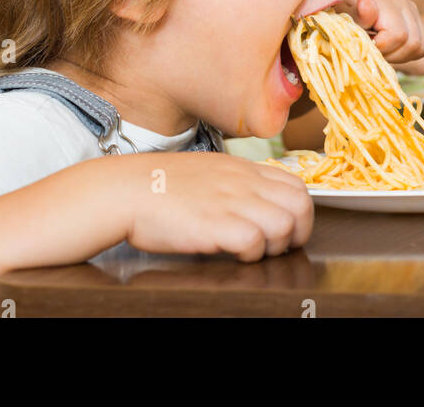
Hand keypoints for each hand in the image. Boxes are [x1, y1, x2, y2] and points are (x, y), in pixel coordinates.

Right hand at [123, 153, 313, 261]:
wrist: (123, 190)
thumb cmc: (158, 185)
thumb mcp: (207, 171)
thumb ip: (236, 183)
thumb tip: (256, 201)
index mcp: (242, 168)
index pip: (296, 184)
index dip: (300, 211)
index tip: (289, 227)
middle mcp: (243, 182)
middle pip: (300, 205)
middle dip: (299, 231)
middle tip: (280, 246)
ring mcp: (231, 202)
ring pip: (284, 225)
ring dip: (276, 245)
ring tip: (254, 251)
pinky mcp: (215, 225)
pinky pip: (254, 242)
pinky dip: (251, 254)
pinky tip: (234, 254)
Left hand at [335, 0, 423, 63]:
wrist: (353, 11)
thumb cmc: (346, 16)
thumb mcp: (344, 16)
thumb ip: (355, 14)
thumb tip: (365, 3)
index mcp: (388, 0)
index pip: (397, 34)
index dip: (381, 47)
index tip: (366, 45)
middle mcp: (407, 5)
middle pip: (412, 42)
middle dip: (391, 54)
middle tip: (373, 50)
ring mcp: (416, 15)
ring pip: (420, 47)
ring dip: (399, 56)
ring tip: (382, 49)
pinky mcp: (422, 26)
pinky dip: (408, 54)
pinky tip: (392, 49)